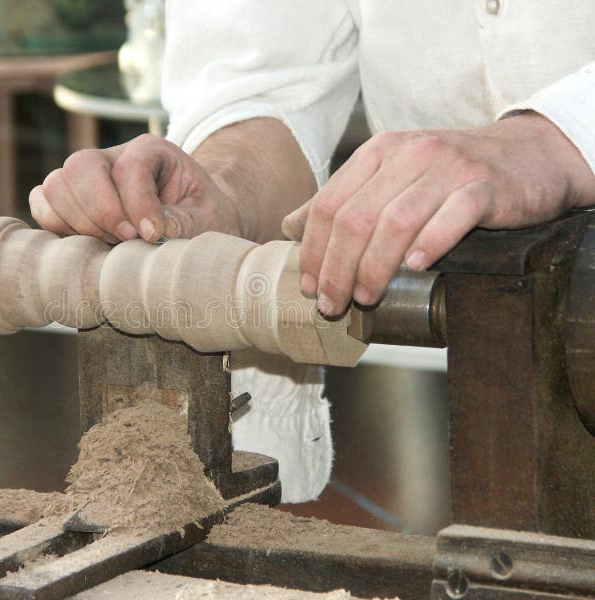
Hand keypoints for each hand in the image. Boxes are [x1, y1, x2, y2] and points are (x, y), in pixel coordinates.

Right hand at [29, 134, 242, 242]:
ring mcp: (85, 176)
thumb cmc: (202, 216)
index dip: (137, 206)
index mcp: (150, 150)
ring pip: (55, 186)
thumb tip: (151, 233)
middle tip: (128, 240)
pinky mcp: (68, 199)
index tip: (152, 236)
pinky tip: (89, 244)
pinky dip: (57, 227)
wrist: (194, 220)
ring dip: (79, 223)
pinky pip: (42, 204)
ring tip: (112, 244)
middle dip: (101, 212)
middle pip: (81, 167)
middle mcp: (112, 156)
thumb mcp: (208, 218)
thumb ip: (184, 222)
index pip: (129, 168)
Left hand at [282, 112, 594, 315]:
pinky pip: (452, 215)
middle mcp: (408, 153)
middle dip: (337, 269)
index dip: (313, 251)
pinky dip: (430, 244)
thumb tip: (289, 226)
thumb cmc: (449, 174)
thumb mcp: (389, 176)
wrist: (529, 154)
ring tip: (366, 298)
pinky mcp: (485, 185)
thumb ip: (341, 199)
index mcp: (378, 152)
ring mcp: (448, 167)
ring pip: (396, 221)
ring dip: (374, 268)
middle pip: (355, 218)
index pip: (329, 205)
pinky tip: (416, 268)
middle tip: (333, 304)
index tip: (310, 288)